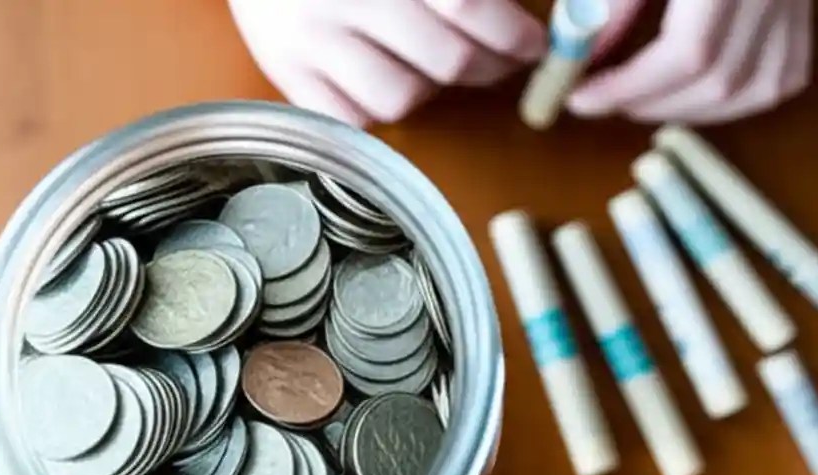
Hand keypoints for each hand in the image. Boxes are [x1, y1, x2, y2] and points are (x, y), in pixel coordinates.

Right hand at [229, 0, 546, 126]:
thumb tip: (505, 15)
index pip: (464, 4)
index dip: (510, 32)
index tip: (532, 44)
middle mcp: (343, 1)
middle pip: (444, 60)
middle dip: (487, 68)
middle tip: (500, 63)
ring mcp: (310, 43)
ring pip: (400, 98)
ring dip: (429, 89)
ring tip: (429, 67)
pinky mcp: (286, 76)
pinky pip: (351, 119)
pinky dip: (374, 109)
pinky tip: (381, 80)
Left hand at [568, 0, 812, 123]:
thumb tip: (582, 54)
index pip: (687, 52)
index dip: (629, 86)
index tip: (580, 97)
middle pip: (719, 77)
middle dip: (649, 102)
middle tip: (601, 98)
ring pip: (755, 86)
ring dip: (687, 108)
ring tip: (637, 99)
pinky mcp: (803, 6)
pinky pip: (782, 73)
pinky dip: (735, 98)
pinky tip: (690, 92)